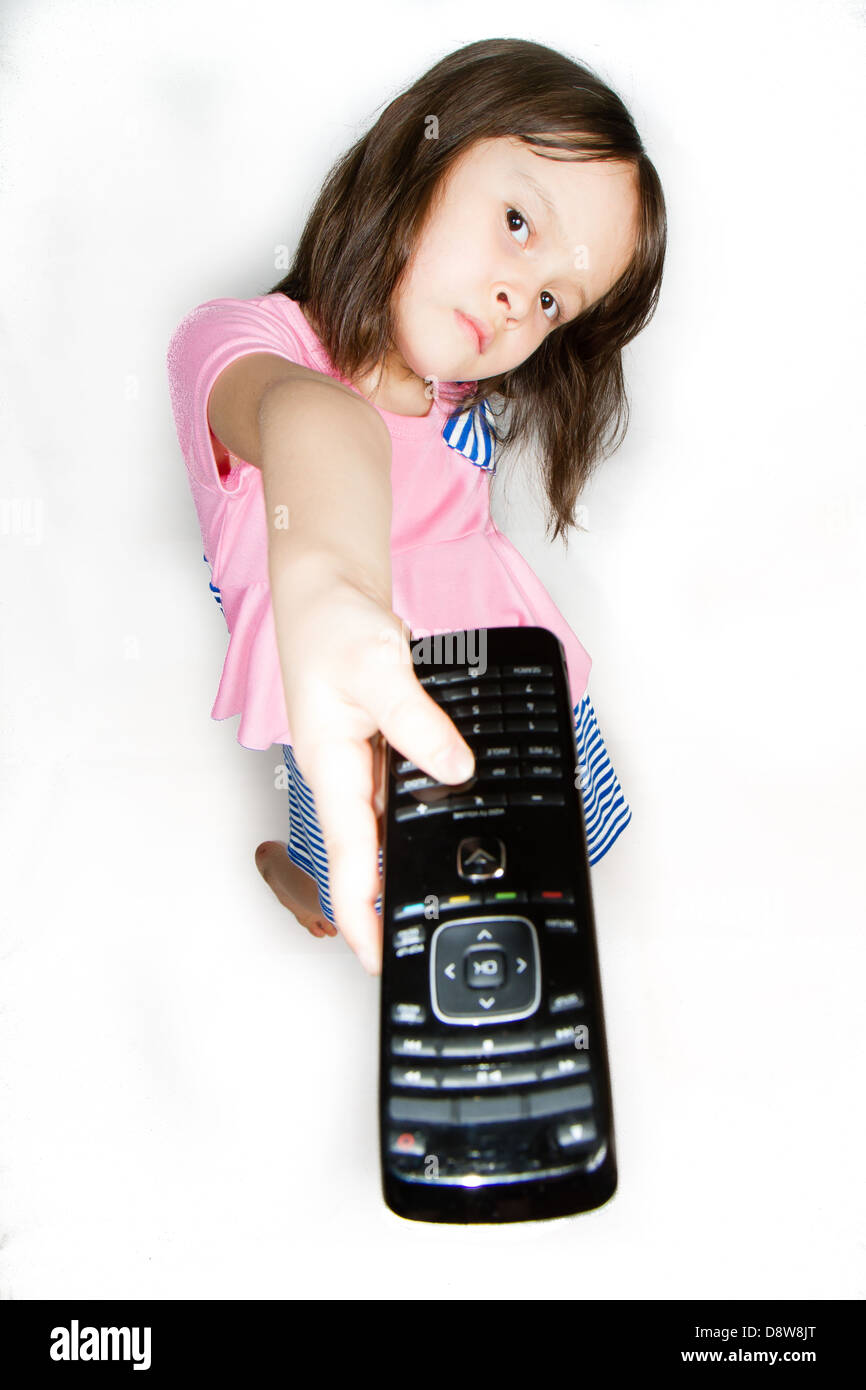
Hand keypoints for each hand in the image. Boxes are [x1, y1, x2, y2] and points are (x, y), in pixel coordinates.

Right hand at [277, 569, 474, 975]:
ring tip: (428, 900)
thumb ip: (418, 723)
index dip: (358, 915)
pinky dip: (411, 818)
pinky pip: (395, 794)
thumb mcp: (380, 670)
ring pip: (379, 827)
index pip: (343, 861)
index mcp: (330, 766)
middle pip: (361, 856)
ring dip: (398, 863)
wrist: (324, 587)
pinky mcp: (375, 744)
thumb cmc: (331, 624)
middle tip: (415, 943)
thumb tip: (455, 768)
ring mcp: (357, 760)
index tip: (373, 959)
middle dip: (383, 903)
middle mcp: (341, 772)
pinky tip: (437, 826)